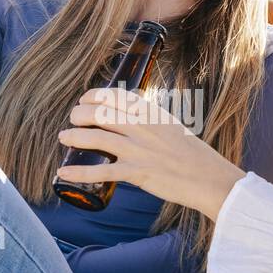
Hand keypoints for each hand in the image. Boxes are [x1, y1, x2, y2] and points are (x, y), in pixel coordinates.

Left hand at [55, 87, 246, 220]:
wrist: (209, 177)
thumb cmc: (191, 153)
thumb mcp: (170, 125)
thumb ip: (150, 119)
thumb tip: (131, 110)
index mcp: (151, 112)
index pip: (112, 95)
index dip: (91, 96)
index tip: (83, 102)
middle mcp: (142, 126)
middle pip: (99, 113)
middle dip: (78, 115)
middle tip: (72, 121)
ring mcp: (139, 149)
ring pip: (96, 137)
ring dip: (73, 137)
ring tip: (63, 138)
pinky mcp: (138, 173)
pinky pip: (101, 172)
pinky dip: (78, 173)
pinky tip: (62, 173)